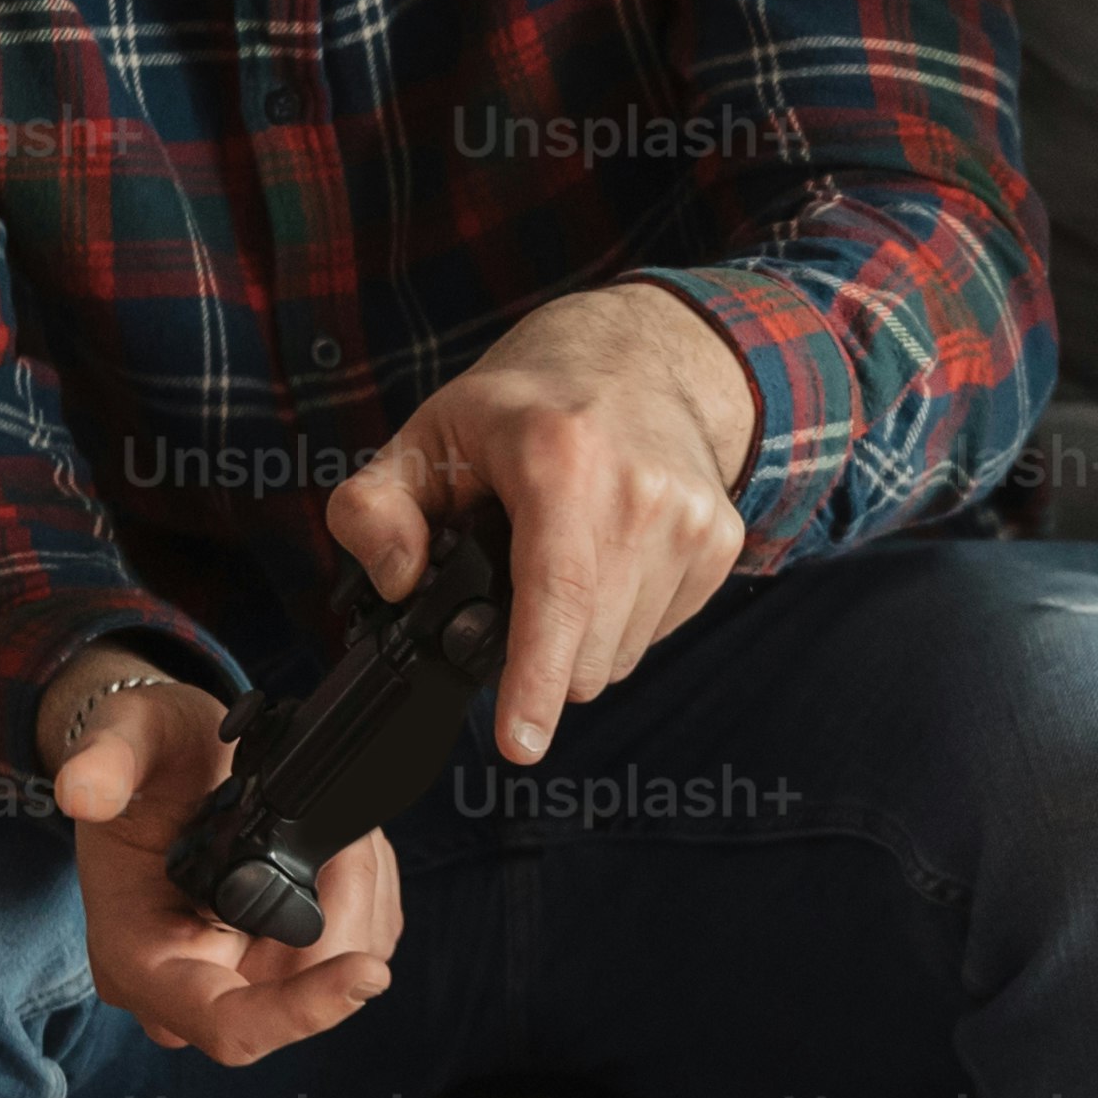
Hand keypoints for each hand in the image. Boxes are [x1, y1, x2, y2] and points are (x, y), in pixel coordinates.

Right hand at [52, 679, 400, 1061]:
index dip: (299, 1012)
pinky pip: (344, 953)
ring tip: (343, 838)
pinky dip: (363, 905)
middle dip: (346, 924)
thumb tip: (82, 789)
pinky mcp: (273, 964)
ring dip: (360, 908)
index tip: (366, 973)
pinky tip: (342, 856)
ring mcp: (231, 979)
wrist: (161, 758)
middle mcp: (185, 986)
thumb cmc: (140, 754)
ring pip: (332, 975)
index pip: (225, 1024)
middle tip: (352, 846)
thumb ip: (106, 761)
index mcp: (137, 958)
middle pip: (297, 1000)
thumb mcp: (124, 735)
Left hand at [316, 282, 760, 765]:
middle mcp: (642, 492)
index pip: (555, 594)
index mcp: (563, 461)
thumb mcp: (427, 434)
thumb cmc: (526, 404)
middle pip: (584, 653)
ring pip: (620, 656)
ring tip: (562, 562)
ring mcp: (692, 521)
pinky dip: (620, 619)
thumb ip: (376, 507)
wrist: (642, 355)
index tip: (519, 742)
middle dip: (537, 656)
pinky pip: (655, 635)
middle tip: (511, 589)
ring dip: (580, 639)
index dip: (534, 680)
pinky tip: (606, 560)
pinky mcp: (721, 542)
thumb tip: (395, 580)